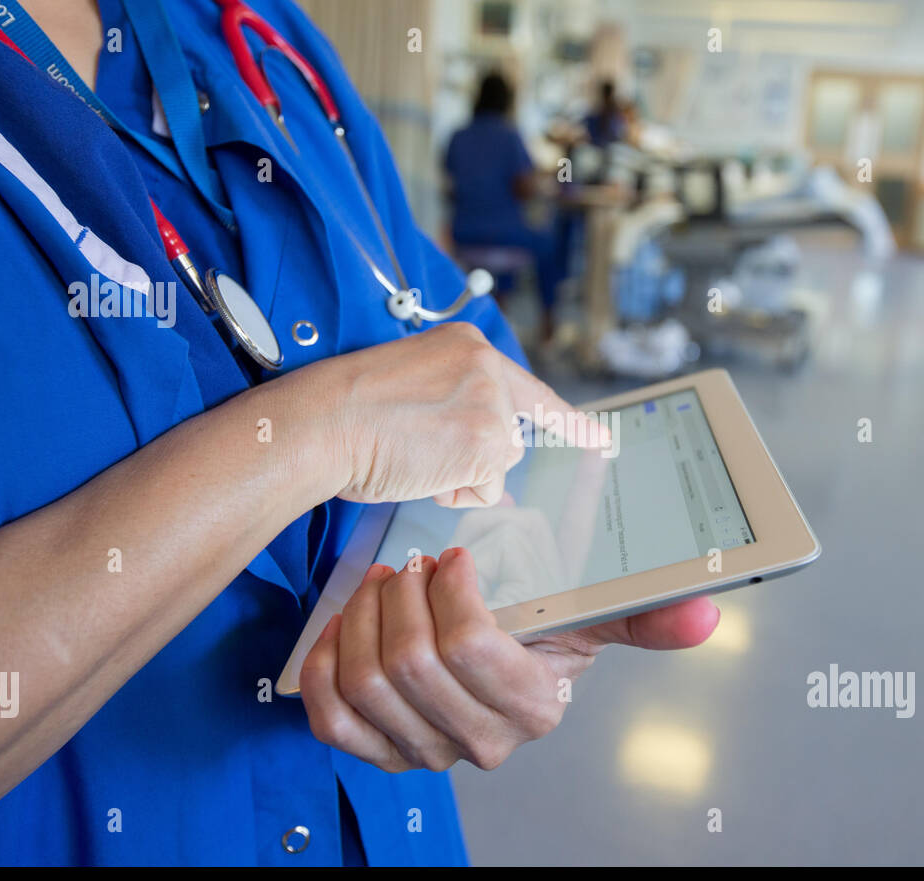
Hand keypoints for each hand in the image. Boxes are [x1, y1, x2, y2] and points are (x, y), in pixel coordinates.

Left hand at [299, 547, 718, 771]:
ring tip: (382, 586)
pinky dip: (326, 661)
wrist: (492, 676)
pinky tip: (346, 626)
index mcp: (534, 706)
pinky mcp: (377, 753)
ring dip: (363, 617)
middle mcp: (480, 743)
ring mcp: (425, 753)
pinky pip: (332, 716)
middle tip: (412, 567)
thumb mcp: (592, 620)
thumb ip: (646, 615)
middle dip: (401, 598)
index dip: (451, 592)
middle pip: (410, 664)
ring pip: (366, 681)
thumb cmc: (537, 637)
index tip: (455, 558)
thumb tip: (707, 612)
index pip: (472, 649)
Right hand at [318, 322, 594, 507]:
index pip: (530, 389)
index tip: (600, 438)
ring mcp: (491, 404)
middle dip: (472, 456)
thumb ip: (460, 404)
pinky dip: (453, 491)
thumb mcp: (415, 384)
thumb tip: (491, 459)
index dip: (568, 420)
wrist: (322, 422)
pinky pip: (485, 489)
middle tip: (419, 444)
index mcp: (468, 345)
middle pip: (508, 437)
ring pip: (497, 464)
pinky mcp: (487, 442)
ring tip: (414, 452)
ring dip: (460, 473)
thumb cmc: (348, 411)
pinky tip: (421, 467)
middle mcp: (487, 367)